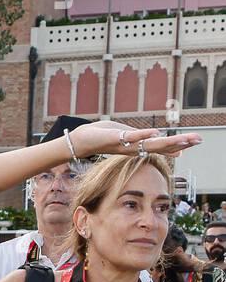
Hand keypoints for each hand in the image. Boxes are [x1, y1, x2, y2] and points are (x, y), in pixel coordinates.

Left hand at [70, 123, 201, 161]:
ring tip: (184, 139)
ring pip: (151, 144)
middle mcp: (135, 149)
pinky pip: (132, 138)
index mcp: (138, 146)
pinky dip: (143, 135)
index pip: (163, 146)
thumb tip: (160, 137)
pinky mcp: (116, 140)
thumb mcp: (128, 135)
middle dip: (181, 143)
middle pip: (162, 146)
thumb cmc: (104, 136)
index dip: (179, 144)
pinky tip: (156, 133)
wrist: (83, 140)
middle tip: (199, 140)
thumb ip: (142, 136)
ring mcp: (126, 145)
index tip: (196, 142)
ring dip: (167, 142)